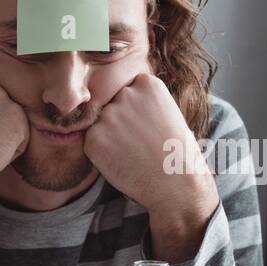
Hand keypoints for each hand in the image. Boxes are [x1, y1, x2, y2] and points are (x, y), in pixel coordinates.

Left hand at [84, 74, 218, 260]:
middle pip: (111, 106)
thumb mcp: (166, 112)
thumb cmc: (174, 151)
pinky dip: (101, 153)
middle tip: (139, 142)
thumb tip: (113, 102)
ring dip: (110, 138)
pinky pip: (91, 142)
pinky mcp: (93, 137)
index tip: (147, 125)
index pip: (128, 90)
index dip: (135, 111)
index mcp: (147, 83)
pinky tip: (122, 161)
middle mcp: (125, 94)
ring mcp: (107, 115)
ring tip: (132, 152)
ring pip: (100, 124)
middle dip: (120, 123)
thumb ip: (140, 101)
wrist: (175, 182)